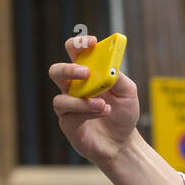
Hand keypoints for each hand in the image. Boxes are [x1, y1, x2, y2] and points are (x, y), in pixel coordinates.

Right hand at [48, 34, 140, 168]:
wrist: (124, 142)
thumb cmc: (123, 114)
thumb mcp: (128, 92)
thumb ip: (118, 77)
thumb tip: (108, 66)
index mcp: (85, 74)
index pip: (74, 52)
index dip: (79, 44)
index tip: (92, 42)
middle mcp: (72, 89)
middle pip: (57, 71)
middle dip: (69, 69)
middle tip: (86, 72)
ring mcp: (68, 107)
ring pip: (61, 98)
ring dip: (83, 100)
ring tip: (103, 104)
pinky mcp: (69, 124)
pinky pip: (70, 115)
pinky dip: (88, 111)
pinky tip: (104, 111)